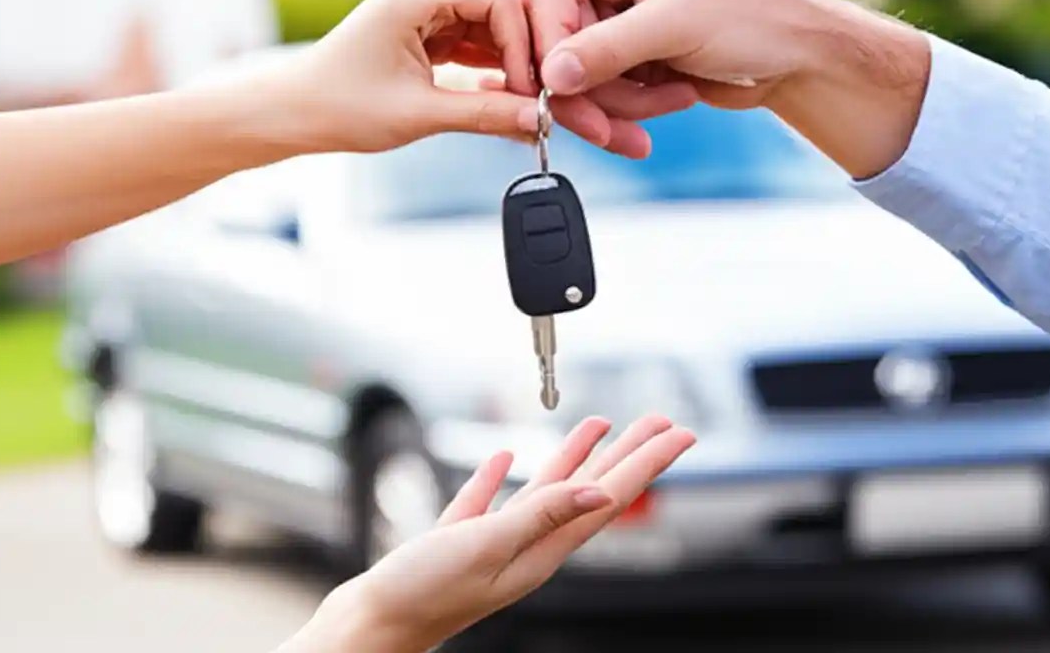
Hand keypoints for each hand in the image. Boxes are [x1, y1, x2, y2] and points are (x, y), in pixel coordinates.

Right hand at [281, 415, 694, 652]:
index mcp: (542, 551)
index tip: (679, 435)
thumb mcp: (486, 545)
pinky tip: (505, 460)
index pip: (608, 498)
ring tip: (599, 427)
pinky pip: (491, 503)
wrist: (369, 626)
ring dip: (575, 459)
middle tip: (660, 423)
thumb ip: (540, 514)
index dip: (646, 463)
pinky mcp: (459, 543)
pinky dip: (503, 479)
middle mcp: (527, 548)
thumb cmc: (422, 594)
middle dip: (627, 455)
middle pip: (591, 492)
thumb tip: (600, 490)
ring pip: (547, 494)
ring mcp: (494, 546)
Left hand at [294, 0, 540, 153]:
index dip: (524, 46)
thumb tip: (534, 119)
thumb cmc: (338, 104)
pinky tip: (500, 102)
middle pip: (498, 14)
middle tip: (536, 102)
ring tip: (522, 108)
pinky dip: (487, 74)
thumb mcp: (419, 113)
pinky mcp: (422, 35)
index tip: (531, 89)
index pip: (499, 1)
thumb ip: (484, 114)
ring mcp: (422, 12)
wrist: (294, 114)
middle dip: (520, 58)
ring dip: (506, 68)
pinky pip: (470, 47)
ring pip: (488, 32)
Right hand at [524, 0, 928, 171]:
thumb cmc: (753, 15)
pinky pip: (601, 96)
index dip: (548, 42)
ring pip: (577, 78)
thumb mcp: (675, 24)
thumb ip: (607, 48)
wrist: (797, 57)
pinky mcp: (626, 61)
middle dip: (587, 90)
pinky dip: (629, 111)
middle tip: (602, 127)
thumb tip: (552, 74)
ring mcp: (616, 23)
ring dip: (618, 104)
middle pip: (557, 43)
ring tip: (670, 100)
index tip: (556, 85)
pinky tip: (673, 101)